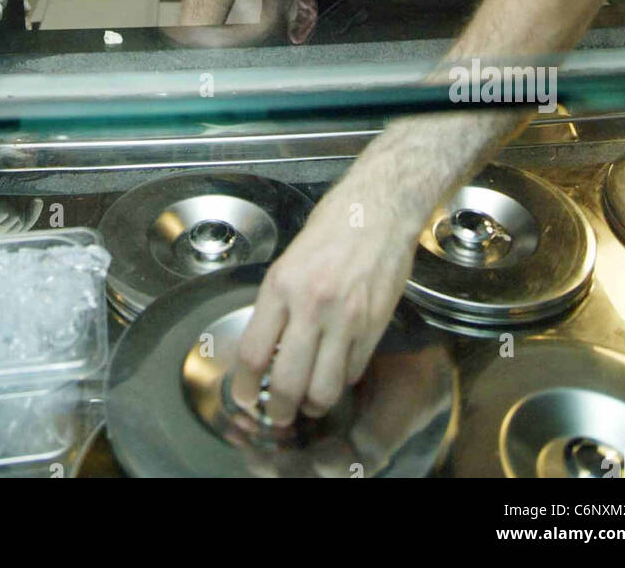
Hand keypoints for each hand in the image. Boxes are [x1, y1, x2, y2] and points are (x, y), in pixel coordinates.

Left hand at [228, 159, 423, 424]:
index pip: (254, 353)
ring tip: (309, 402)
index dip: (245, 386)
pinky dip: (341, 380)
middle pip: (286, 382)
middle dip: (279, 410)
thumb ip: (277, 303)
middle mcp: (311, 306)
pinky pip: (352, 372)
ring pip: (323, 388)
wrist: (379, 210)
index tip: (245, 397)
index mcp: (281, 285)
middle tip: (278, 414)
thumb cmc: (333, 226)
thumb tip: (267, 348)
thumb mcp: (289, 259)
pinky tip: (335, 371)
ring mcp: (345, 320)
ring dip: (313, 404)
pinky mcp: (374, 326)